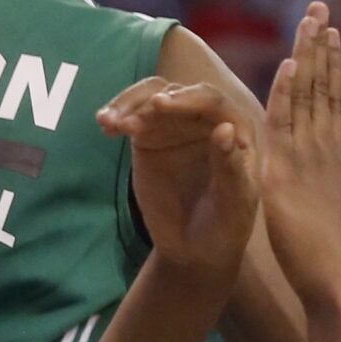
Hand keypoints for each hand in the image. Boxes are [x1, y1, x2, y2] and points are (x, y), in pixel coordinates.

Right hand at [96, 79, 260, 292]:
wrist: (196, 249)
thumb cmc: (226, 225)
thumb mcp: (235, 201)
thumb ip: (230, 166)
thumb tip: (225, 128)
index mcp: (235, 128)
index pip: (212, 102)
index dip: (187, 99)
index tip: (159, 105)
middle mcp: (204, 120)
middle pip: (176, 93)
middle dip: (148, 100)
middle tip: (127, 120)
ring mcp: (174, 127)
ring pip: (150, 98)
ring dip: (127, 104)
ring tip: (108, 122)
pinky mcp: (149, 138)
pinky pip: (132, 118)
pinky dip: (117, 117)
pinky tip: (105, 126)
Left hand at [260, 7, 340, 307]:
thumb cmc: (340, 271)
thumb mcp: (340, 225)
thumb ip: (337, 206)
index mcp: (332, 163)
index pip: (329, 104)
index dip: (329, 69)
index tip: (330, 36)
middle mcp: (324, 153)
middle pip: (322, 89)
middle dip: (321, 48)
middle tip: (322, 9)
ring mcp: (308, 160)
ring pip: (308, 98)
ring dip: (307, 56)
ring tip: (312, 19)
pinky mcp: (287, 175)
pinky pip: (286, 125)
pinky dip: (288, 92)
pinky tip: (288, 64)